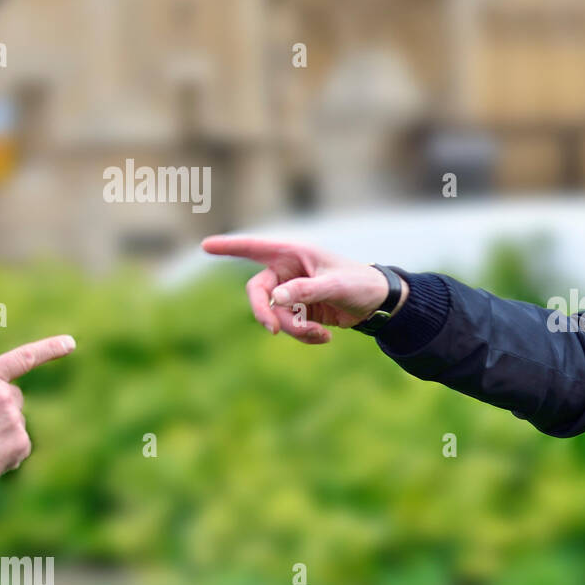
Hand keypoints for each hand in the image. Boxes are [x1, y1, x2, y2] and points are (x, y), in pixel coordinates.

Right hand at [0, 335, 75, 484]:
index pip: (21, 359)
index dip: (48, 349)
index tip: (70, 343)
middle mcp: (3, 396)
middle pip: (13, 399)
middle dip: (0, 410)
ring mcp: (14, 420)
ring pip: (14, 425)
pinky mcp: (21, 443)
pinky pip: (18, 447)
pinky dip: (5, 454)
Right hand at [200, 236, 406, 343]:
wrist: (378, 304)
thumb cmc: (360, 283)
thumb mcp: (335, 286)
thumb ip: (305, 290)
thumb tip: (275, 298)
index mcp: (293, 253)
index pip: (255, 248)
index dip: (230, 247)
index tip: (205, 245)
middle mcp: (287, 272)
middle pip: (257, 292)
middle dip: (264, 313)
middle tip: (272, 330)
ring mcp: (292, 293)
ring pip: (274, 315)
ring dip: (293, 330)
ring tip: (321, 336)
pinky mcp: (299, 312)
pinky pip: (288, 328)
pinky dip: (303, 336)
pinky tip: (325, 339)